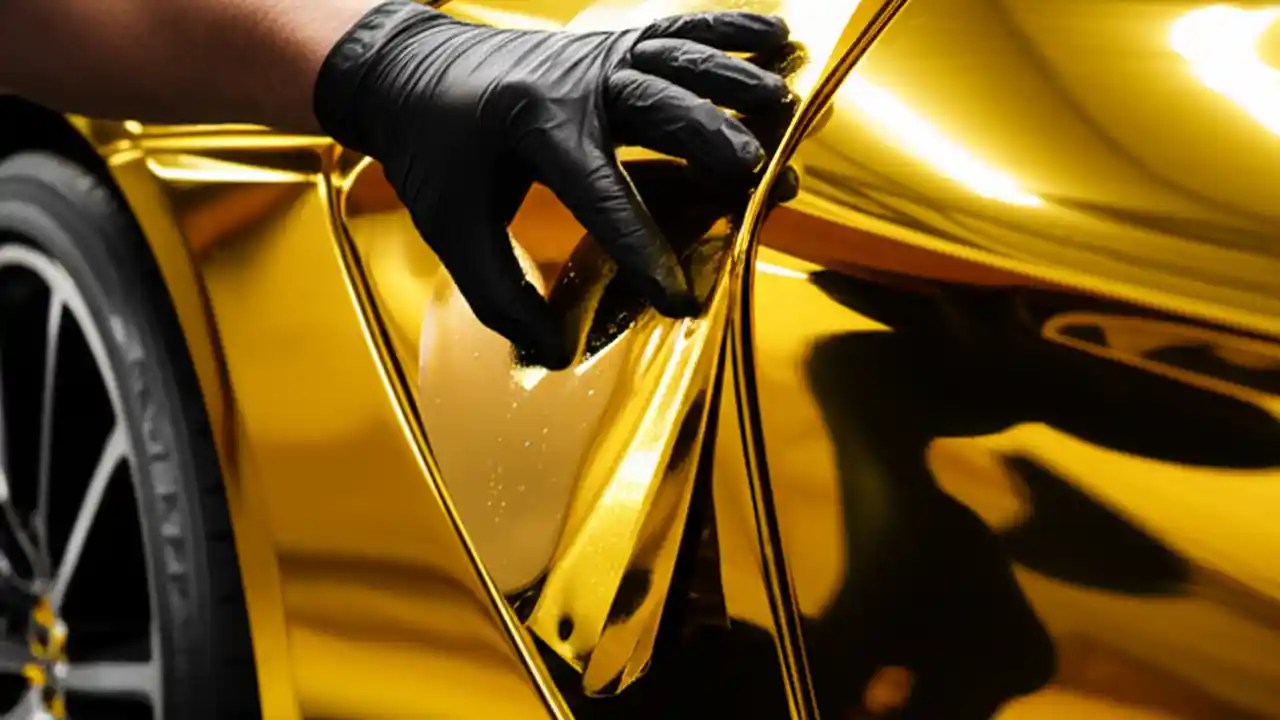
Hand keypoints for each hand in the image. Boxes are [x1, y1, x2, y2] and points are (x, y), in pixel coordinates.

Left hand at [314, 0, 791, 367]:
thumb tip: (554, 353)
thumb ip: (500, 294)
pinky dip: (732, 30)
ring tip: (791, 107)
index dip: (644, 246)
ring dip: (738, 82)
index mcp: (531, 123)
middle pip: (660, 106)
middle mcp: (574, 79)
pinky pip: (680, 28)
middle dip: (714, 141)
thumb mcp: (450, 228)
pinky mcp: (613, 42)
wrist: (410, 69)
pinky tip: (784, 40)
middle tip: (764, 177)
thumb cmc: (433, 151)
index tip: (681, 296)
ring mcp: (598, 53)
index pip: (601, 191)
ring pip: (680, 60)